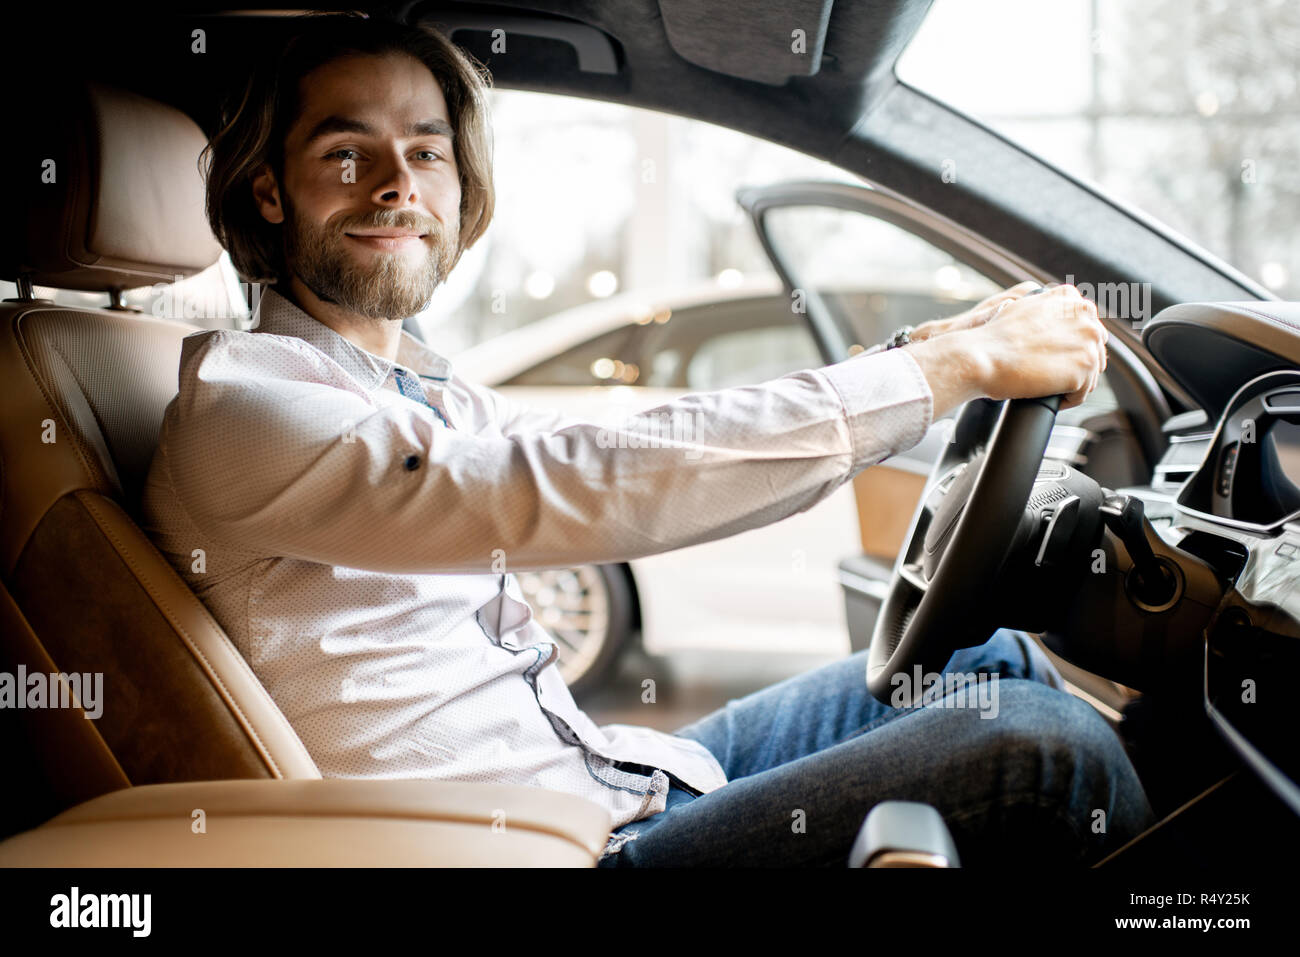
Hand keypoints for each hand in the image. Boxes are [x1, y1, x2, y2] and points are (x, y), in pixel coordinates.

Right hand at [900, 283, 1106, 416]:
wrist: (980, 356)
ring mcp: (1088, 343)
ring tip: (1048, 390)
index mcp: (1070, 299)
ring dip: (1072, 385)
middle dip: (1076, 366)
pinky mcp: (1083, 370)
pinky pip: (1081, 394)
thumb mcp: (1022, 308)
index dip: (1071, 348)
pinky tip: (1049, 398)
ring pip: (1090, 374)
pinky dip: (1066, 400)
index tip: (1054, 360)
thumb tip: (1054, 325)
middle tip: (1051, 378)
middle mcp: (1086, 316)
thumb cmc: (992, 339)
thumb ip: (1046, 309)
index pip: (1086, 329)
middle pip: (1093, 351)